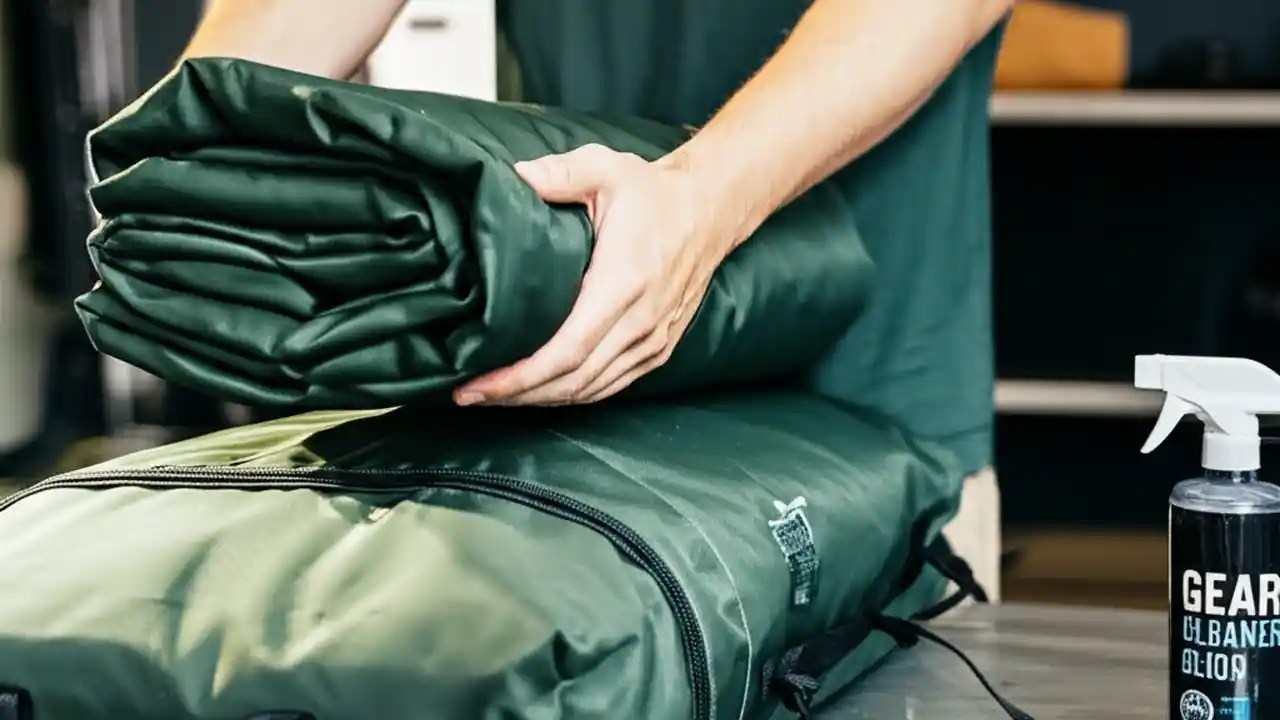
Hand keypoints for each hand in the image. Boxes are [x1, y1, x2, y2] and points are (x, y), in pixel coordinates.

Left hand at [452, 144, 741, 406]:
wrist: (711, 210)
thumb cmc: (655, 193)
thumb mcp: (606, 168)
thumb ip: (560, 172)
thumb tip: (515, 178)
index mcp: (623, 283)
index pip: (567, 350)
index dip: (520, 376)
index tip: (479, 384)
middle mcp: (641, 321)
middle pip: (573, 380)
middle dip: (517, 395)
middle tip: (470, 395)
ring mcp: (653, 339)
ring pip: (591, 390)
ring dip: (541, 400)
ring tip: (496, 398)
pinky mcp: (659, 347)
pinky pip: (612, 385)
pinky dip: (573, 395)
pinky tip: (541, 393)